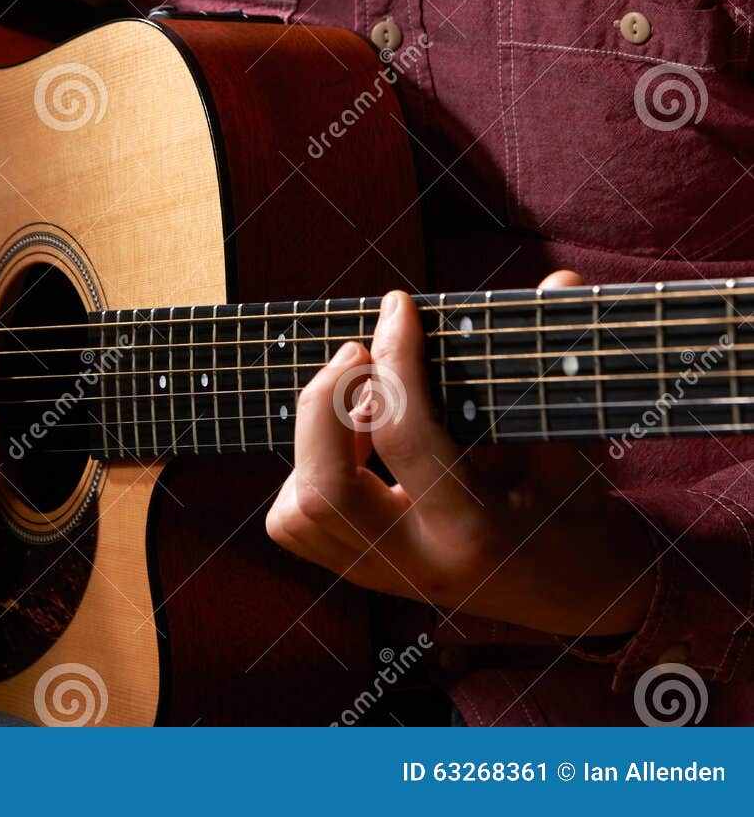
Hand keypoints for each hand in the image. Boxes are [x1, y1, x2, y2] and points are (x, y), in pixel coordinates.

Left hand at [265, 270, 656, 638]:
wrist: (577, 594)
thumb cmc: (571, 502)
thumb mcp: (568, 437)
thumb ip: (553, 361)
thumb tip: (562, 279)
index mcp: (474, 529)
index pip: (404, 433)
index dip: (395, 357)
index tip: (400, 307)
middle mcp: (417, 561)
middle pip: (325, 486)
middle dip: (326, 401)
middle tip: (358, 352)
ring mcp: (381, 576)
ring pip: (298, 510)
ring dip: (314, 437)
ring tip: (359, 403)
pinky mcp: (360, 573)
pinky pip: (294, 524)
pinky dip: (304, 471)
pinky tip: (353, 445)